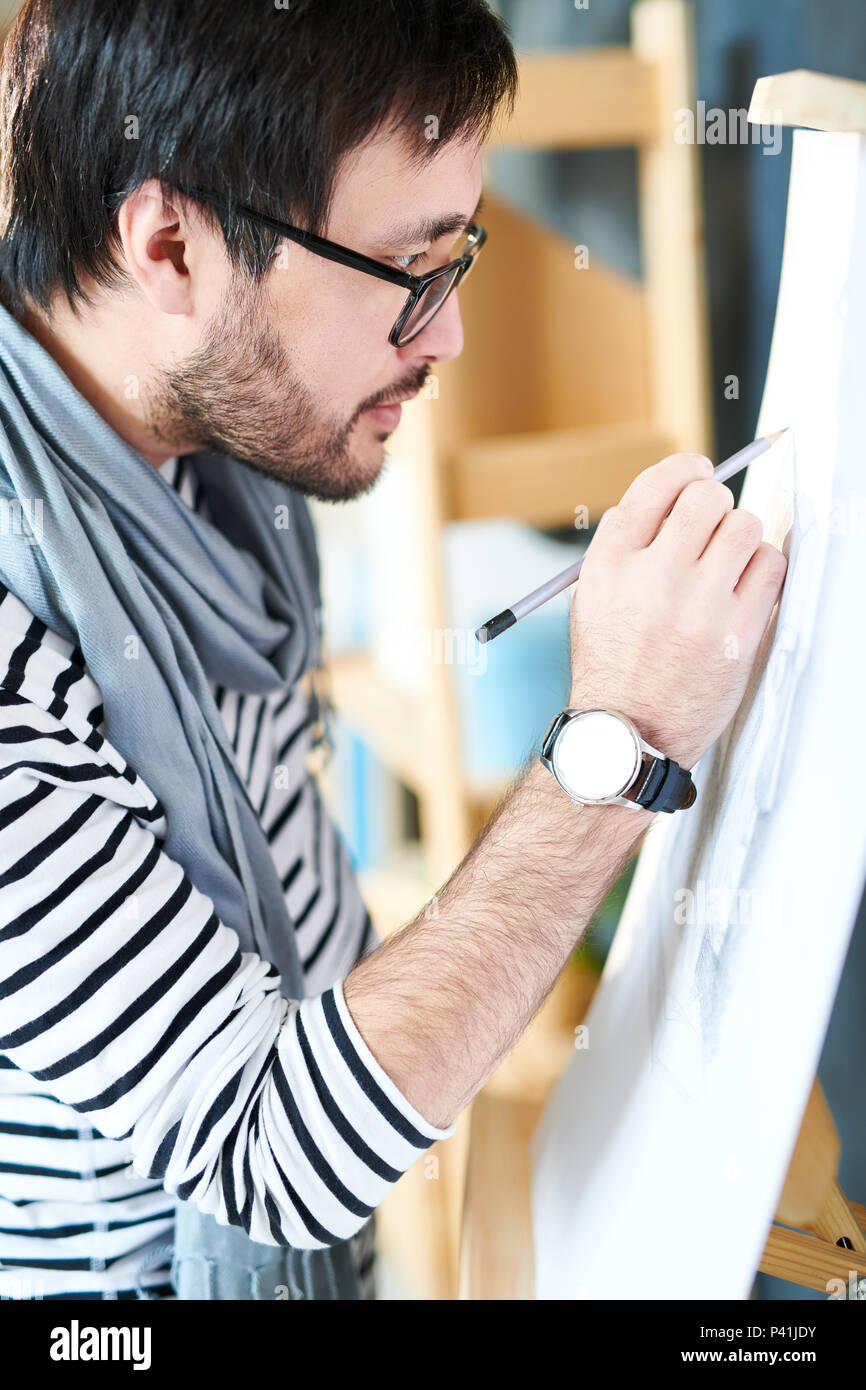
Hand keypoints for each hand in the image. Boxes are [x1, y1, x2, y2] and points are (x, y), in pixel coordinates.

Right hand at [568, 453, 787, 768]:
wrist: (627, 734)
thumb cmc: (613, 666)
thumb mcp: (593, 598)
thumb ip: (629, 547)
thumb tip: (681, 497)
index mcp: (609, 566)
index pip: (654, 487)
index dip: (684, 469)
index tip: (698, 471)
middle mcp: (652, 578)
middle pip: (704, 497)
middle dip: (713, 504)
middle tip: (712, 527)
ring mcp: (697, 604)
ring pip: (744, 525)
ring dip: (740, 537)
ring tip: (726, 564)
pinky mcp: (736, 631)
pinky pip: (771, 565)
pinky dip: (763, 568)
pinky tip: (744, 587)